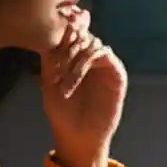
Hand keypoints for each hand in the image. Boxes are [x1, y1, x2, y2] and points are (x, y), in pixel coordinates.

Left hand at [38, 9, 127, 166]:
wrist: (79, 135)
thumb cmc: (62, 112)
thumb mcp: (48, 81)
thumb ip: (51, 57)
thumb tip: (55, 31)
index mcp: (76, 60)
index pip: (71, 36)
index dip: (60, 37)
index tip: (48, 55)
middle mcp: (92, 61)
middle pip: (83, 35)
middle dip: (68, 46)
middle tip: (57, 64)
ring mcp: (106, 67)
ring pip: (93, 42)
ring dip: (76, 54)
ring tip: (65, 73)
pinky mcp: (117, 74)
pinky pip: (105, 55)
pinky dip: (88, 60)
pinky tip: (76, 74)